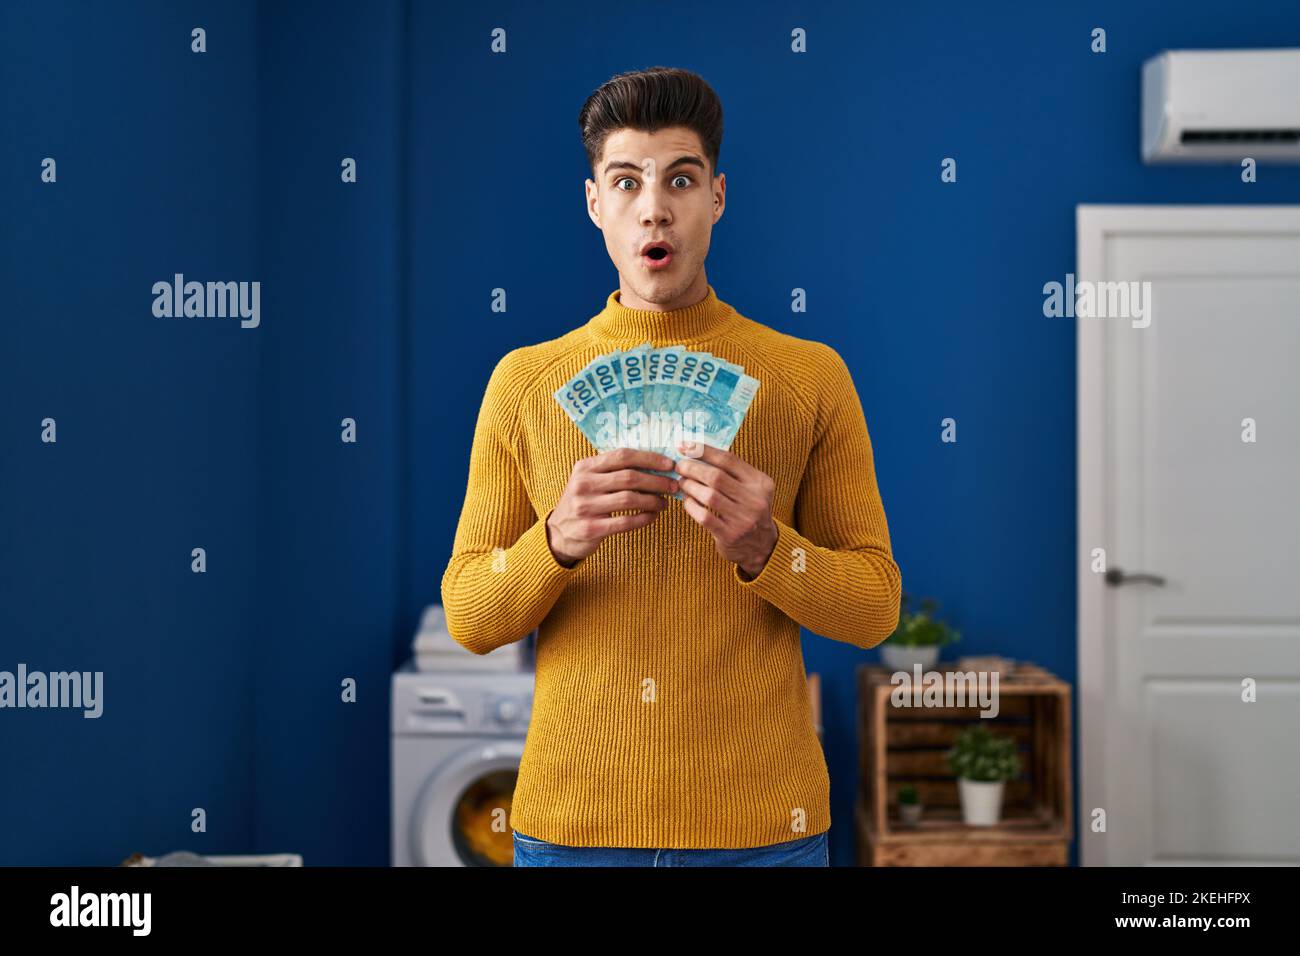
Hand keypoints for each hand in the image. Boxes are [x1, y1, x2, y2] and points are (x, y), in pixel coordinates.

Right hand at [546, 447, 678, 566]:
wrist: (558, 532)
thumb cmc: (584, 502)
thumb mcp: (589, 480)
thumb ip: (613, 470)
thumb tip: (655, 464)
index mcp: (585, 467)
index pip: (622, 456)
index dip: (650, 458)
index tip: (669, 465)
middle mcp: (583, 484)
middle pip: (629, 477)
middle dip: (657, 481)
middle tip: (673, 485)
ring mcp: (585, 507)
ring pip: (630, 499)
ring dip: (653, 500)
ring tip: (664, 502)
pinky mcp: (590, 528)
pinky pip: (625, 522)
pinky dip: (643, 518)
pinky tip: (653, 516)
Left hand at [674, 440, 777, 578]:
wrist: (761, 545)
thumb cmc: (748, 510)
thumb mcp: (751, 488)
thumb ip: (731, 472)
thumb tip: (695, 452)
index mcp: (760, 482)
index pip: (729, 460)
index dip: (704, 450)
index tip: (685, 446)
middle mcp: (755, 500)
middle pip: (716, 476)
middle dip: (692, 468)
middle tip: (679, 466)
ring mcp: (743, 519)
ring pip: (708, 495)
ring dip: (690, 486)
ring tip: (682, 482)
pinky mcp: (730, 535)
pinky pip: (703, 516)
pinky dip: (691, 505)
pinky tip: (687, 500)